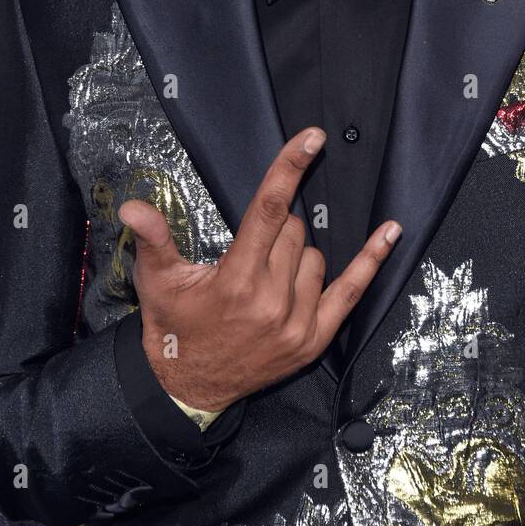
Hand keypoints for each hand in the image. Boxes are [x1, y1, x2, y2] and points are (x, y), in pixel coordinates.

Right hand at [118, 127, 400, 412]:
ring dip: (297, 257)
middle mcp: (271, 300)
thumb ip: (154, 237)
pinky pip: (353, 292)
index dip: (290, 168)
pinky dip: (372, 261)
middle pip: (295, 231)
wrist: (187, 387)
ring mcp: (297, 322)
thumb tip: (133, 205)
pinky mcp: (314, 339)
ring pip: (316, 257)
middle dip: (277, 230)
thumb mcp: (157, 281)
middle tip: (249, 253)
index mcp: (235, 279)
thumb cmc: (172, 326)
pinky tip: (390, 233)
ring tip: (264, 279)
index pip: (269, 209)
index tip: (311, 138)